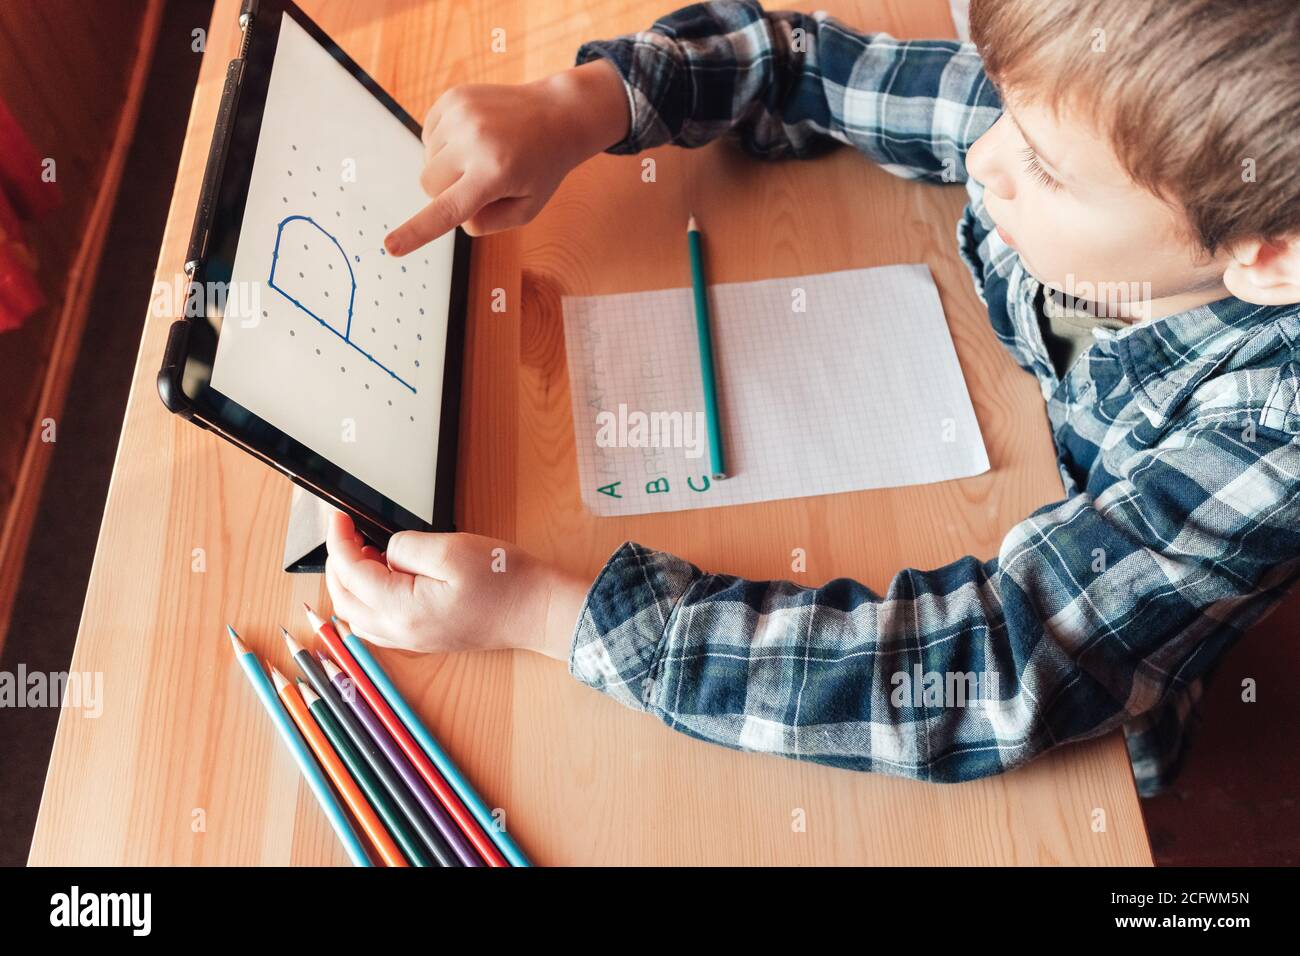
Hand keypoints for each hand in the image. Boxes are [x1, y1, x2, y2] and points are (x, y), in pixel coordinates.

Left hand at [323, 511, 590, 661]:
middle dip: (338, 562)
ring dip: (350, 584)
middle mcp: (401, 632)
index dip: (338, 541)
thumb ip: (407, 547)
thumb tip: (385, 550)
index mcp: (403, 609)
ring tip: (364, 552)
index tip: (338, 517)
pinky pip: (376, 624)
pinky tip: (383, 579)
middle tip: (348, 532)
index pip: (350, 574)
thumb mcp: (452, 549)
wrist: (538, 612)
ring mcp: (412, 640)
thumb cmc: (505, 582)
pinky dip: (366, 600)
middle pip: (344, 600)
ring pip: (357, 616)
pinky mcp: (424, 639)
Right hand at [384, 60, 629, 255]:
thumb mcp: (526, 209)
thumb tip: (452, 216)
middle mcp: (474, 141)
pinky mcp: (453, 99)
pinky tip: (473, 138)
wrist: (555, 114)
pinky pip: (428, 136)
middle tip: (481, 182)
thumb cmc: (541, 168)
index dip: (417, 231)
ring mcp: (461, 114)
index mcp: (494, 173)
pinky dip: (445, 144)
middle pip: (429, 186)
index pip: (448, 210)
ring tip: (483, 154)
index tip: (391, 247)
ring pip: (427, 161)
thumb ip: (487, 224)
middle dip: (447, 192)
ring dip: (448, 166)